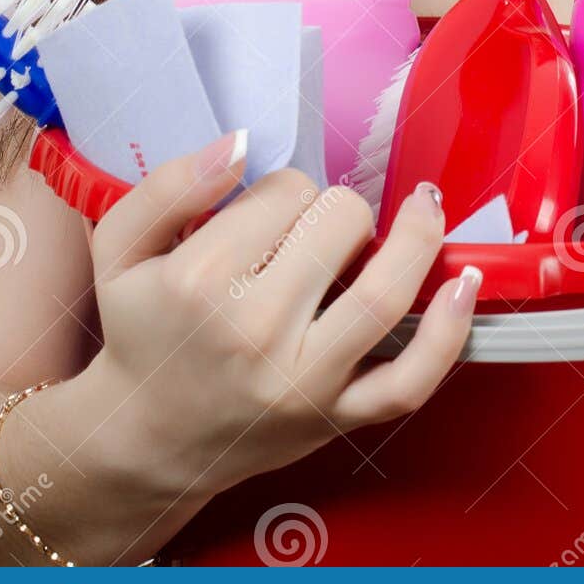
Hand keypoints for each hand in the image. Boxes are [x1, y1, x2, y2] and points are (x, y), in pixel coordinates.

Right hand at [79, 132, 478, 509]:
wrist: (145, 439)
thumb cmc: (141, 332)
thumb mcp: (121, 247)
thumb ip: (169, 184)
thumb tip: (241, 144)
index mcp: (201, 282)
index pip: (286, 191)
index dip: (284, 191)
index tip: (267, 216)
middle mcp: (255, 332)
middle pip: (340, 223)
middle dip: (333, 210)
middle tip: (311, 231)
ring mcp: (303, 381)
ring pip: (385, 291)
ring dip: (416, 237)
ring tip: (422, 208)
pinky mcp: (337, 417)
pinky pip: (411, 380)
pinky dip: (448, 332)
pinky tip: (462, 283)